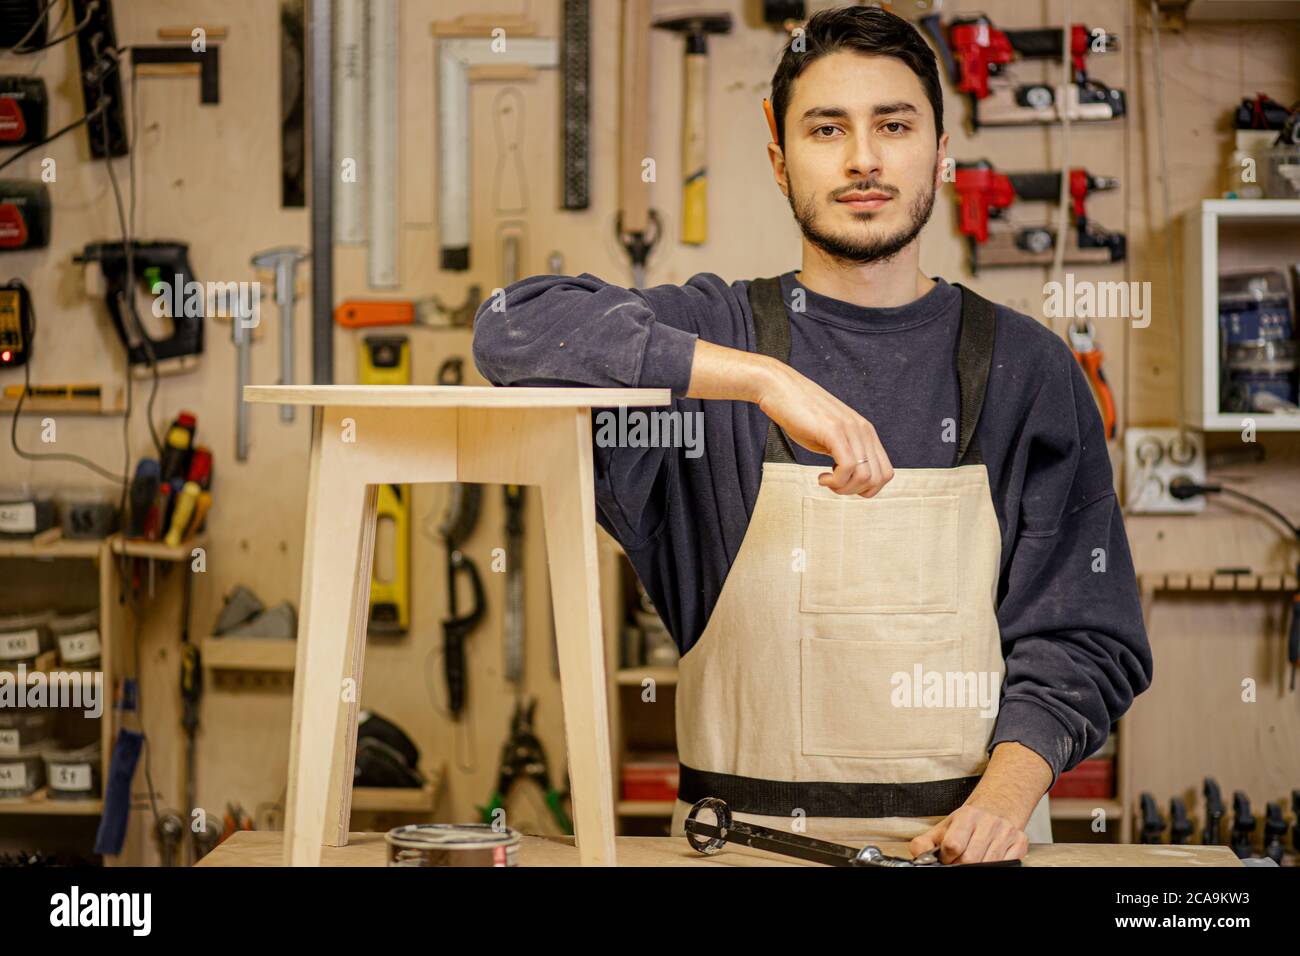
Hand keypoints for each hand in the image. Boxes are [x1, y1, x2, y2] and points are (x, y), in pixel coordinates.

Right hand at [755, 362, 893, 497]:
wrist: (780, 389)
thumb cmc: (800, 415)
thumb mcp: (829, 438)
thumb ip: (844, 453)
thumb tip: (850, 479)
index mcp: (865, 431)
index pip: (885, 472)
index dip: (867, 488)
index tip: (844, 484)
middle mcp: (863, 429)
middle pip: (879, 478)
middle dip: (856, 491)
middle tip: (834, 486)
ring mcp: (850, 429)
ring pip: (865, 476)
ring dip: (844, 488)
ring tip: (826, 481)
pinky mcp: (834, 430)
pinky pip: (848, 467)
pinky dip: (835, 481)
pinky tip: (821, 476)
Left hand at [909, 798, 1029, 864]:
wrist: (997, 807)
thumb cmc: (968, 822)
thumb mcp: (944, 827)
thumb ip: (925, 842)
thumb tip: (918, 854)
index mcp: (967, 815)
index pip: (953, 845)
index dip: (947, 856)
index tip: (947, 856)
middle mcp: (989, 822)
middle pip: (970, 859)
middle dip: (961, 864)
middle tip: (959, 859)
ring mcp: (1007, 832)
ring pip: (988, 864)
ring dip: (978, 865)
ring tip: (972, 858)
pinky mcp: (1020, 843)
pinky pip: (1006, 864)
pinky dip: (995, 865)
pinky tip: (988, 857)